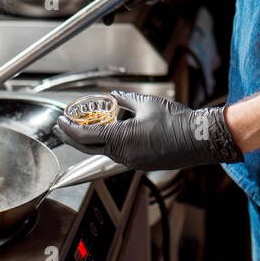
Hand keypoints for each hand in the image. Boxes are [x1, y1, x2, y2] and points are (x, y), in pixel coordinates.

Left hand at [55, 90, 241, 170]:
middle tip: (62, 127)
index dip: (69, 129)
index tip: (60, 121)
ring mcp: (133, 162)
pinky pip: (118, 154)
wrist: (199, 139)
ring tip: (87, 127)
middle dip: (72, 138)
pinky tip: (112, 133)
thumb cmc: (176, 121)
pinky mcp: (142, 163)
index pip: (84, 137)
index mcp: (121, 139)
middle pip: (89, 148)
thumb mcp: (147, 103)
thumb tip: (114, 97)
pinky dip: (108, 144)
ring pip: (103, 152)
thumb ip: (126, 100)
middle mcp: (123, 154)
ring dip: (91, 140)